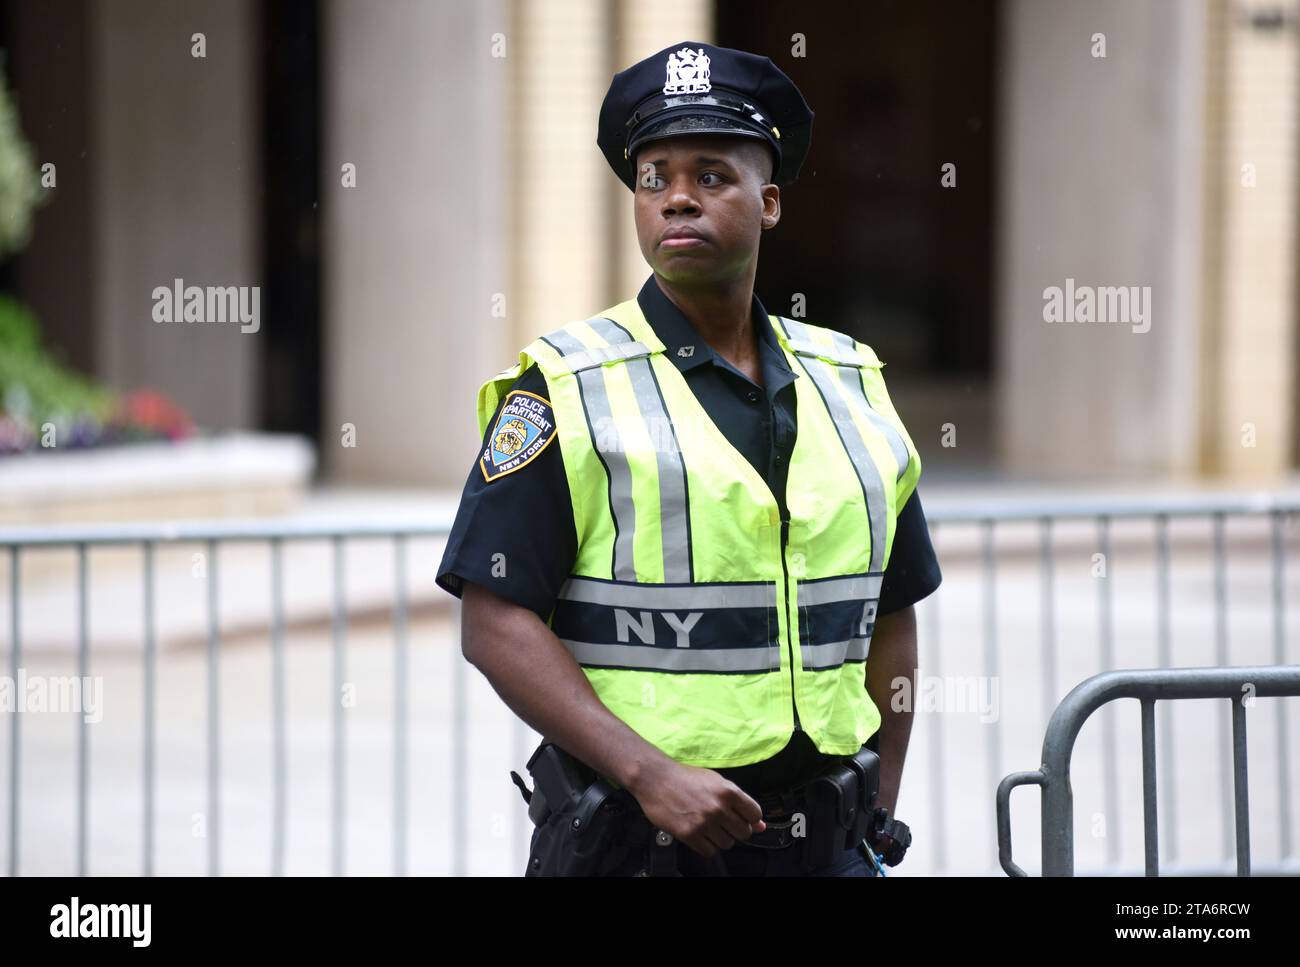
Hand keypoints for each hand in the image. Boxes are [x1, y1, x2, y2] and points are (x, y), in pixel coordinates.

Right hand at [628, 759, 765, 857]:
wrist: (655, 778)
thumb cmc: (686, 778)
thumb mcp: (716, 782)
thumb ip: (739, 803)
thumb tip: (760, 825)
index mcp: (728, 791)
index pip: (755, 815)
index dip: (749, 818)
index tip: (741, 818)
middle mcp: (718, 807)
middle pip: (744, 833)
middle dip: (735, 830)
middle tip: (722, 823)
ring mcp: (704, 822)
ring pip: (727, 844)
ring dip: (720, 838)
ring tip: (708, 827)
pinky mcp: (689, 834)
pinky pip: (709, 851)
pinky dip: (706, 845)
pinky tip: (699, 833)